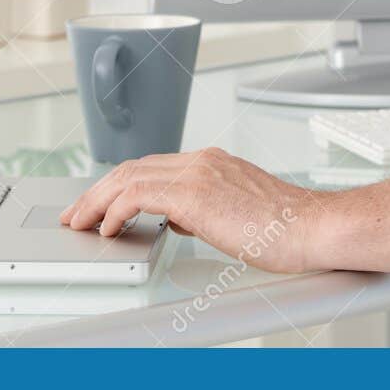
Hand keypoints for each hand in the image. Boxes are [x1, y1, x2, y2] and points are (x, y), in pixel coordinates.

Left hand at [59, 147, 328, 273]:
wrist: (312, 227)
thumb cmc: (285, 228)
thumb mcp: (237, 213)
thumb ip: (205, 210)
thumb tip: (180, 219)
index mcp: (212, 163)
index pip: (152, 167)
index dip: (119, 185)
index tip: (101, 206)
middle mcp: (202, 161)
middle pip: (133, 167)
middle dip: (98, 191)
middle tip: (77, 214)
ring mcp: (198, 173)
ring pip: (129, 176)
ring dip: (98, 200)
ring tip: (82, 222)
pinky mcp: (196, 193)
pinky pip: (139, 194)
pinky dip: (117, 209)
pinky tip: (110, 227)